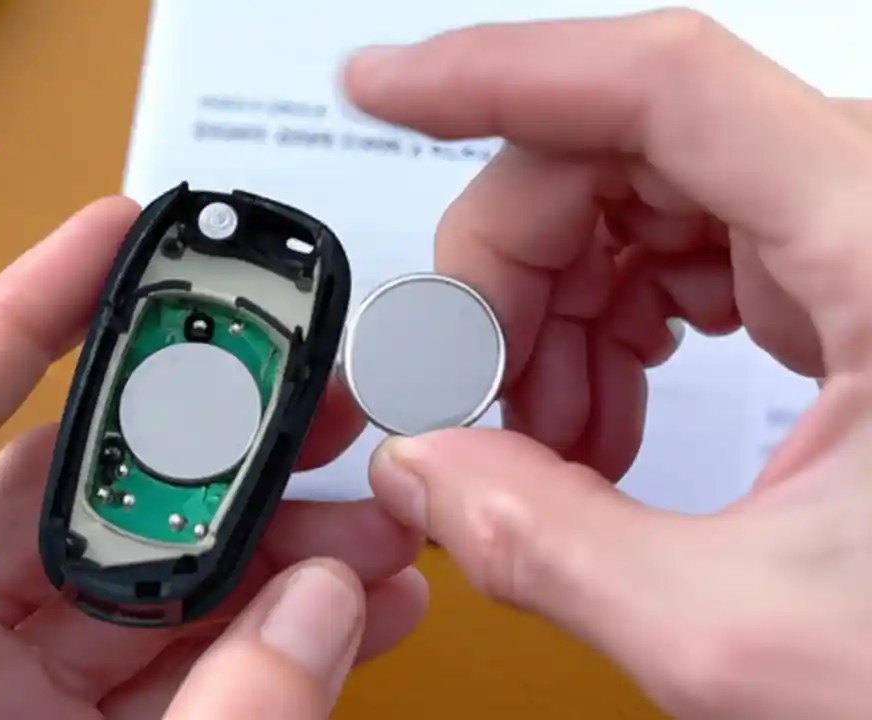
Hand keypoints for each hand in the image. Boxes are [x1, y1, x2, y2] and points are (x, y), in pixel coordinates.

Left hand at [0, 198, 427, 718]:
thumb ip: (220, 711)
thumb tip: (322, 599)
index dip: (18, 308)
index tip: (110, 235)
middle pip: (69, 491)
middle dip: (205, 441)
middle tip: (299, 400)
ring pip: (138, 580)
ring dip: (258, 546)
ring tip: (367, 518)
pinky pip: (163, 662)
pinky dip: (253, 634)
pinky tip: (342, 608)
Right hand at [345, 9, 871, 719]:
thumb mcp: (754, 636)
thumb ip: (553, 549)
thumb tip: (427, 475)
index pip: (663, 86)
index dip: (496, 74)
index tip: (384, 87)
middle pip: (628, 148)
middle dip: (512, 260)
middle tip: (470, 385)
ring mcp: (867, 248)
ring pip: (644, 199)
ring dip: (556, 304)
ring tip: (546, 434)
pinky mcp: (850, 292)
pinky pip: (685, 256)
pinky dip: (609, 326)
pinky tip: (600, 422)